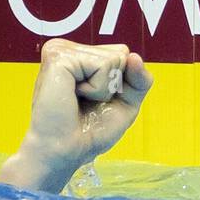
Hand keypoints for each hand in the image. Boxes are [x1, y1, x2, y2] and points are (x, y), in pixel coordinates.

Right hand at [0, 39, 153, 190]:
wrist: (66, 150)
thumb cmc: (90, 131)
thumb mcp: (126, 103)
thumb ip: (140, 79)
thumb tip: (134, 56)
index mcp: (78, 56)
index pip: (123, 54)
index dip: (121, 83)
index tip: (96, 101)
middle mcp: (67, 49)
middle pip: (121, 53)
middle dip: (113, 84)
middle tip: (86, 102)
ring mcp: (60, 49)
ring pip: (114, 58)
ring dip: (104, 88)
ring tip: (78, 100)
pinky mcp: (59, 57)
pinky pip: (104, 65)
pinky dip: (98, 88)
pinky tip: (74, 96)